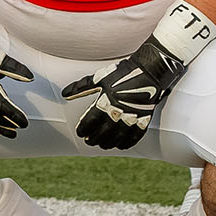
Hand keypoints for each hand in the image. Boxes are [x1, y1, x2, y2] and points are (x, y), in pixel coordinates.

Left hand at [60, 36, 186, 149]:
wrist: (150, 70)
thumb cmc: (123, 72)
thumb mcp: (100, 77)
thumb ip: (81, 87)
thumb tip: (65, 93)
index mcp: (106, 101)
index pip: (90, 122)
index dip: (83, 129)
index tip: (80, 132)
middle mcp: (118, 112)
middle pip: (103, 132)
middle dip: (94, 138)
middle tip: (89, 141)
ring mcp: (132, 117)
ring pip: (117, 137)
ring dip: (108, 143)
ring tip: (102, 145)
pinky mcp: (144, 119)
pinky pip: (134, 136)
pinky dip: (127, 143)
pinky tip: (121, 145)